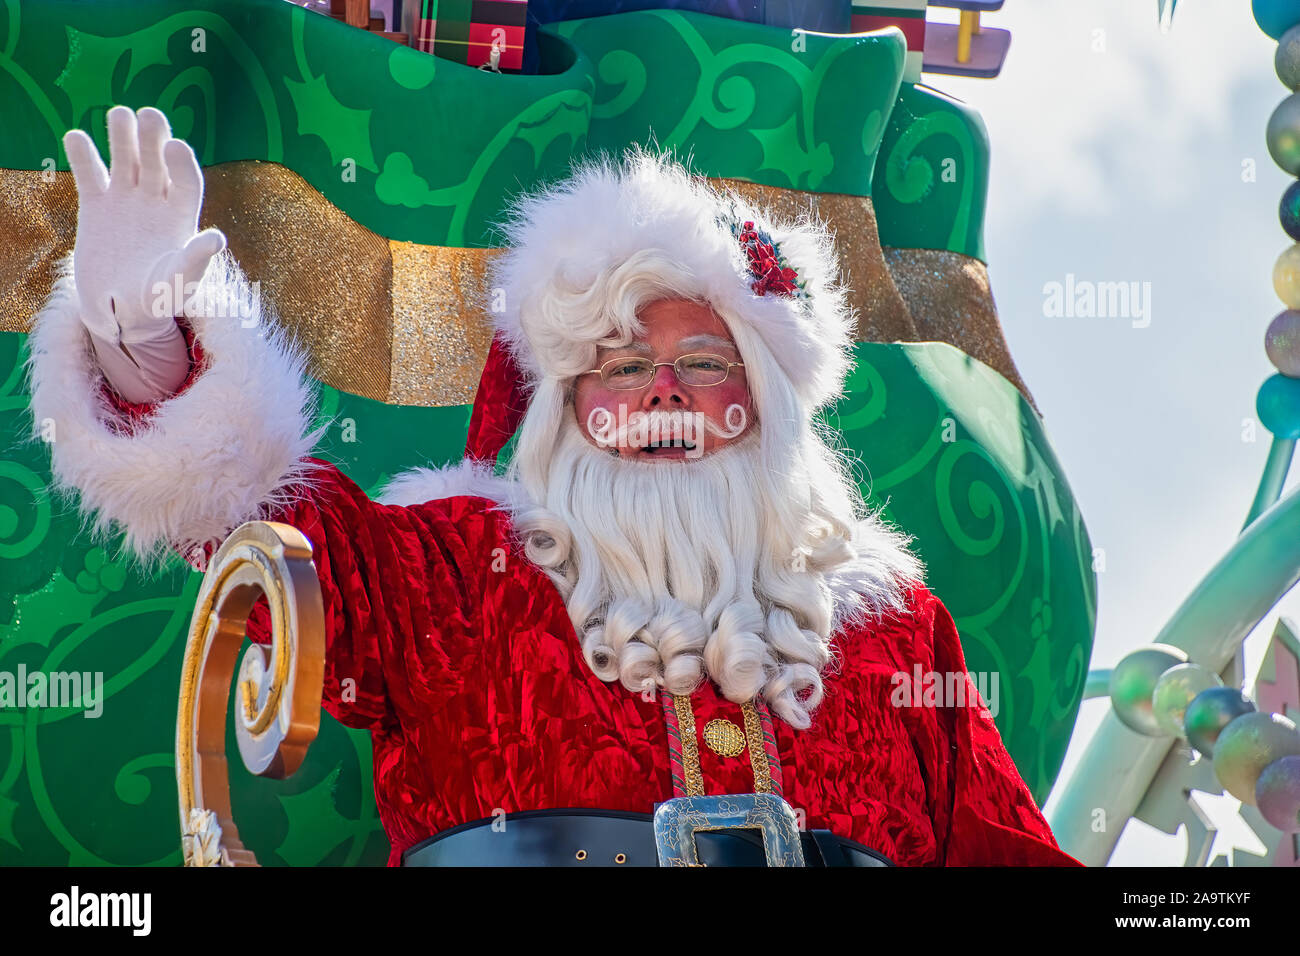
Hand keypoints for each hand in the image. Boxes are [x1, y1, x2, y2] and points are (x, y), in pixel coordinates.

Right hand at [63, 105, 226, 344]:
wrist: (121, 310)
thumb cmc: (158, 299)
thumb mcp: (179, 283)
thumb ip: (195, 260)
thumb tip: (217, 238)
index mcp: (181, 217)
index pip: (186, 182)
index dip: (182, 165)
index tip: (175, 146)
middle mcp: (156, 201)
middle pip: (157, 162)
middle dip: (154, 139)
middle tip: (149, 115)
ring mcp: (126, 199)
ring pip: (126, 160)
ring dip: (123, 136)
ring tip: (119, 113)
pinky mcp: (97, 204)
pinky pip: (90, 174)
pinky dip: (83, 156)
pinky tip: (77, 137)